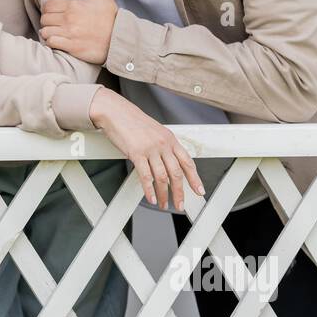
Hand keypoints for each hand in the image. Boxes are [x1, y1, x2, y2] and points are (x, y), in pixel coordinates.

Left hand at [39, 0, 117, 64]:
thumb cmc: (111, 18)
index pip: (48, 5)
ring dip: (47, 32)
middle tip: (53, 23)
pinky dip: (50, 42)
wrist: (120, 39)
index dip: (48, 8)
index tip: (53, 13)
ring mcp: (69, 33)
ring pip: (45, 31)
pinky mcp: (71, 47)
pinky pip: (51, 42)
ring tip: (53, 32)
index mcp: (74, 6)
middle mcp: (69, 19)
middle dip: (47, 20)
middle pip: (45, 18)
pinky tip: (56, 41)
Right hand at [89, 88, 203, 211]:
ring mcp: (151, 149)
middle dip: (180, 192)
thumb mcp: (156, 132)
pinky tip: (150, 197)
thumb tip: (169, 164)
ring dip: (164, 194)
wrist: (117, 113)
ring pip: (162, 177)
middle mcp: (163, 144)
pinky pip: (146, 176)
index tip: (199, 191)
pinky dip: (149, 189)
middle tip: (180, 204)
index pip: (187, 162)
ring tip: (162, 203)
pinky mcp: (137, 153)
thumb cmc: (133, 122)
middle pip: (177, 173)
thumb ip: (164, 147)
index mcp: (170, 139)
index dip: (195, 179)